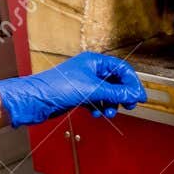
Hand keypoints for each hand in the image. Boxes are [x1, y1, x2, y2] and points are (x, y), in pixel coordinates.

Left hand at [0, 51, 145, 127]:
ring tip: (108, 112)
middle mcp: (90, 70)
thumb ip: (115, 93)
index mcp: (94, 61)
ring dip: (110, 103)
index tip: (140, 97)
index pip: (122, 69)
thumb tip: (134, 95)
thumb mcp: (92, 90)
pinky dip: (98, 107)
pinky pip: (96, 100)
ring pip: (106, 93)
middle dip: (122, 95)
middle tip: (128, 106)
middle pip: (115, 81)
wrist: (34, 100)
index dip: (133, 83)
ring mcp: (84, 83)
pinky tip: (95, 112)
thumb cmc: (56, 87)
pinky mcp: (77, 95)